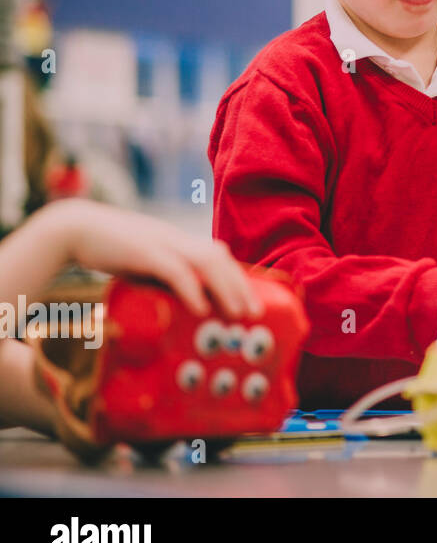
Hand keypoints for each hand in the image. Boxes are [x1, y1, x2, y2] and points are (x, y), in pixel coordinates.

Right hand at [48, 199, 260, 318]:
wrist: (75, 229)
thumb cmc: (111, 251)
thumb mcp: (144, 266)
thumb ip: (165, 280)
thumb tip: (187, 304)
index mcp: (179, 242)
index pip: (219, 255)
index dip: (238, 277)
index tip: (252, 300)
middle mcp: (177, 239)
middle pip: (221, 258)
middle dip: (241, 286)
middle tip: (256, 313)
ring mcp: (163, 243)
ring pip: (207, 261)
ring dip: (227, 288)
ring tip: (238, 313)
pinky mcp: (144, 251)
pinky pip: (175, 270)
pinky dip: (192, 289)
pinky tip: (202, 308)